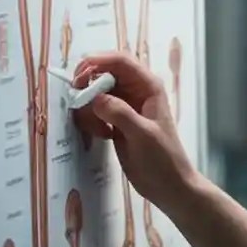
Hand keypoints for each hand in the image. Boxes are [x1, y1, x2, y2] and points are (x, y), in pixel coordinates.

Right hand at [71, 51, 195, 209]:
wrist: (168, 185)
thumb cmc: (162, 158)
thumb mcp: (143, 135)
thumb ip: (120, 113)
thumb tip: (95, 97)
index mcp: (148, 86)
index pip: (120, 61)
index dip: (97, 62)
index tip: (78, 77)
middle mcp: (136, 91)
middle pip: (104, 73)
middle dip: (88, 86)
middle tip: (79, 104)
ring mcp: (125, 105)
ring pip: (96, 93)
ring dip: (88, 107)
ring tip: (98, 130)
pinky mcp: (116, 121)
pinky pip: (95, 110)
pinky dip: (91, 119)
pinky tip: (101, 135)